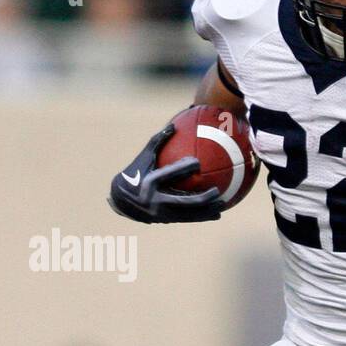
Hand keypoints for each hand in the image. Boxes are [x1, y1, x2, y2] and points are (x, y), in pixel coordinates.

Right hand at [108, 121, 222, 223]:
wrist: (122, 200)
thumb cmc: (136, 172)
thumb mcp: (144, 157)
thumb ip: (158, 142)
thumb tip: (174, 125)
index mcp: (149, 182)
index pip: (168, 175)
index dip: (183, 168)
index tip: (197, 162)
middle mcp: (155, 200)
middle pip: (183, 201)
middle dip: (202, 198)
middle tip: (217, 191)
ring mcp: (162, 213)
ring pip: (189, 215)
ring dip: (207, 212)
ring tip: (223, 206)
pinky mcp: (167, 220)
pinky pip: (189, 219)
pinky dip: (203, 217)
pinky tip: (218, 214)